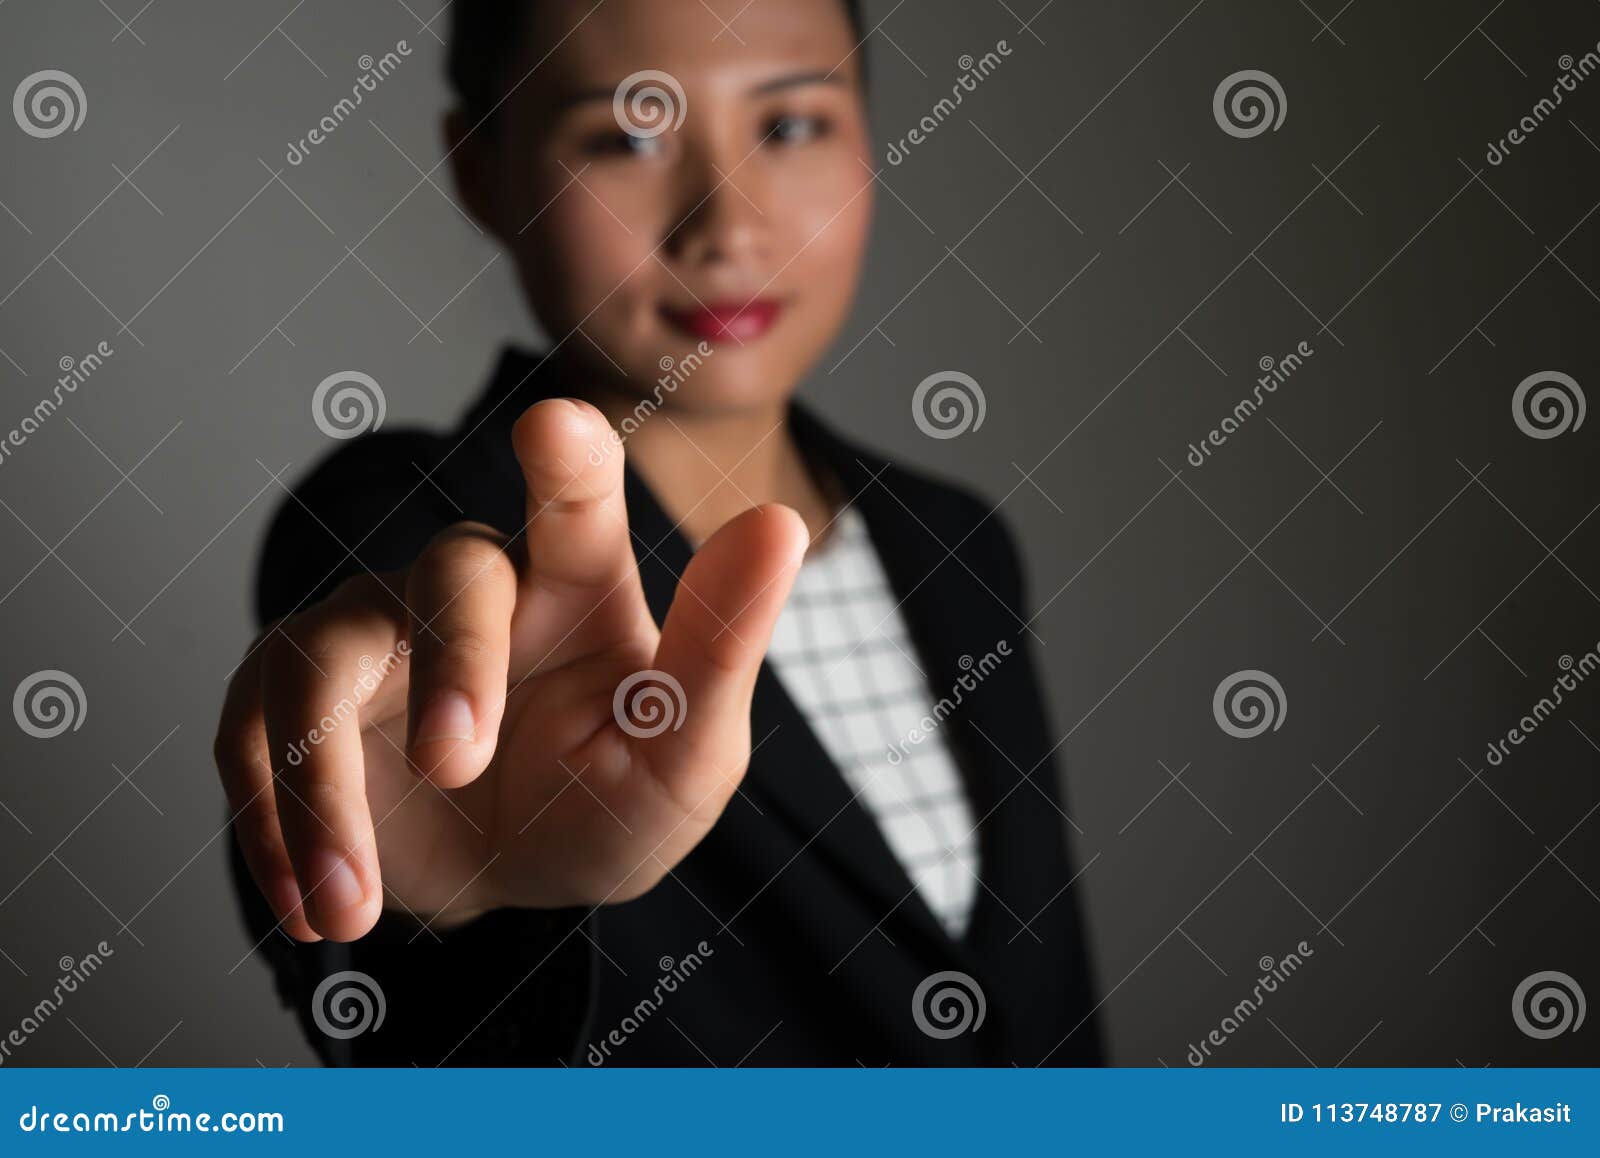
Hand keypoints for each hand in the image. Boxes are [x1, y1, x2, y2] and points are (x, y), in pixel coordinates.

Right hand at [215, 398, 807, 941]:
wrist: (503, 880)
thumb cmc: (605, 796)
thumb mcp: (685, 753)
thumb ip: (723, 647)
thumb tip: (780, 523)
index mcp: (577, 584)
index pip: (577, 503)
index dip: (568, 461)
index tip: (558, 428)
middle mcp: (472, 592)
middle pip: (451, 581)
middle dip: (456, 667)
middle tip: (461, 764)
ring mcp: (372, 637)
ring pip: (325, 660)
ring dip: (328, 786)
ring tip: (351, 903)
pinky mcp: (292, 697)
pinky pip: (255, 736)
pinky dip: (277, 831)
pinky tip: (318, 907)